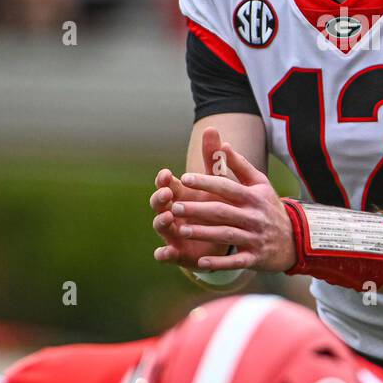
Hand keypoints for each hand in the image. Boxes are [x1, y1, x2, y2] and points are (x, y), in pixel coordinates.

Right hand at [150, 128, 232, 267]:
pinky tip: (162, 253)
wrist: (224, 237)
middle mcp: (172, 212)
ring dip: (161, 221)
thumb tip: (212, 127)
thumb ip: (212, 158)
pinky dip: (163, 254)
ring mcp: (173, 232)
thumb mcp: (217, 182)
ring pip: (160, 226)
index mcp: (180, 195)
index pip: (167, 184)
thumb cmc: (215, 205)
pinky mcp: (177, 252)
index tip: (167, 173)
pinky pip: (166, 254)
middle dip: (159, 198)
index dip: (164, 180)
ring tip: (168, 217)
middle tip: (166, 194)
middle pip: (159, 203)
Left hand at [158, 140, 296, 273]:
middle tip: (174, 207)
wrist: (295, 239)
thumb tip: (224, 144)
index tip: (184, 178)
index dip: (206, 182)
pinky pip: (235, 261)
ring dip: (203, 233)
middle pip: (222, 211)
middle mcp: (254, 216)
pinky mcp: (255, 258)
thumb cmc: (270, 208)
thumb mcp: (260, 184)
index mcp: (253, 197)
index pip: (227, 187)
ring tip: (180, 230)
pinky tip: (200, 263)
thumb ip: (241, 165)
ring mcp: (255, 238)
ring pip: (226, 235)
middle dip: (197, 209)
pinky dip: (219, 263)